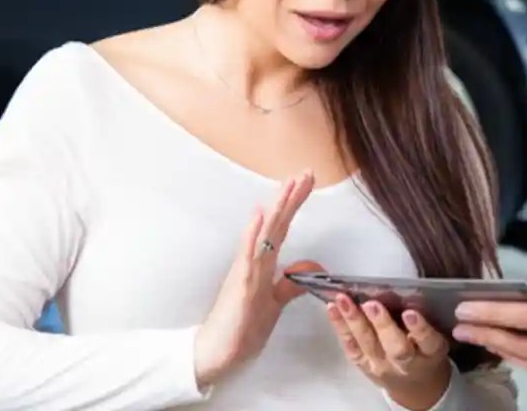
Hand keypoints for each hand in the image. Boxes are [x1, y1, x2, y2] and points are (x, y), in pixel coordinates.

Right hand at [193, 172, 319, 387]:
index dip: (295, 205)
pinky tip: (259, 215)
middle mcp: (254, 261)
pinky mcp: (239, 285)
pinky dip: (253, 234)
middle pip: (276, 224)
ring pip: (264, 234)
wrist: (217, 353)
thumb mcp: (274, 304)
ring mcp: (246, 271)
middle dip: (291, 198)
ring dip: (277, 208)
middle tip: (306, 173)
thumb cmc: (240, 329)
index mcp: (262, 264)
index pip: (282, 228)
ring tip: (289, 185)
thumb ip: (289, 285)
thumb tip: (309, 268)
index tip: (307, 182)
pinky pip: (247, 256)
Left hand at [327, 296, 453, 409]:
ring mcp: (381, 366)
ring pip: (367, 344)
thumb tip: (404, 293)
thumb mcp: (435, 340)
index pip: (427, 341)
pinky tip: (333, 308)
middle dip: (382, 325)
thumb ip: (424, 322)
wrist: (414, 386)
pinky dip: (340, 327)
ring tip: (344, 300)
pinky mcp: (363, 365)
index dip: (419, 328)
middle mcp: (406, 364)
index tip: (410, 313)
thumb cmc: (425, 353)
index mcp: (430, 354)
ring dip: (355, 320)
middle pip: (396, 348)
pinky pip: (350, 346)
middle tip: (371, 305)